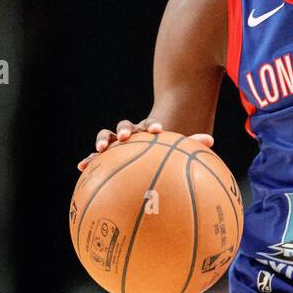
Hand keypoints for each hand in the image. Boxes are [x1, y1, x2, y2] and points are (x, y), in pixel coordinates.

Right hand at [77, 118, 213, 171]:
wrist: (149, 149)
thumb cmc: (166, 152)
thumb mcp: (178, 148)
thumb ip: (192, 144)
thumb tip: (210, 140)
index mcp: (148, 131)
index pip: (149, 125)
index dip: (151, 126)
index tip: (156, 130)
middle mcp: (132, 134)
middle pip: (125, 126)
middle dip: (124, 130)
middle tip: (126, 137)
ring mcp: (118, 144)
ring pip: (108, 137)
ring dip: (104, 140)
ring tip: (101, 149)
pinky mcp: (107, 157)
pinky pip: (97, 158)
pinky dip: (89, 160)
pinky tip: (81, 167)